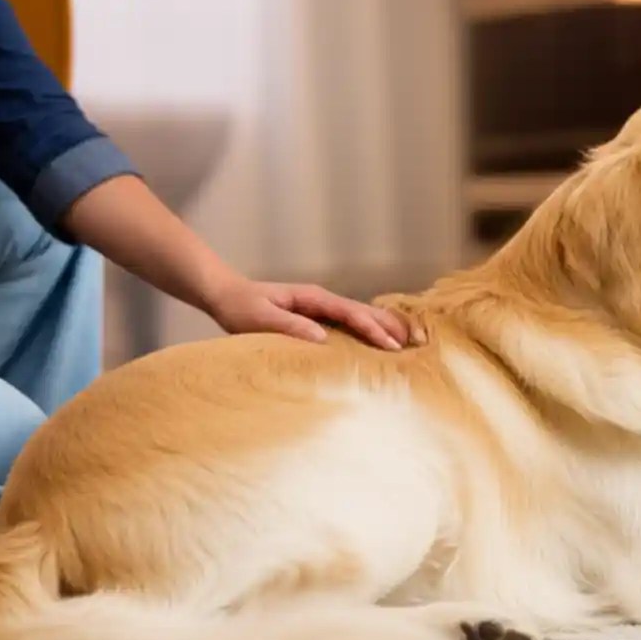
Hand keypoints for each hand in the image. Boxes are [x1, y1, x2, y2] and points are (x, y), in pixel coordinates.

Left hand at [204, 277, 412, 349]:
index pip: (349, 312)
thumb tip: (321, 338)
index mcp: (312, 297)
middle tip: (414, 343)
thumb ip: (290, 326)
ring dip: (383, 326)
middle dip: (389, 325)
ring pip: (359, 315)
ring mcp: (320, 307)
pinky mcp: (317, 317)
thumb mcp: (260, 318)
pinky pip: (348, 323)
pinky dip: (367, 330)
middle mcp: (321, 299)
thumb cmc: (240, 307)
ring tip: (407, 341)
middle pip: (363, 310)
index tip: (389, 344)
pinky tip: (379, 341)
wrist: (226, 295)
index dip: (371, 328)